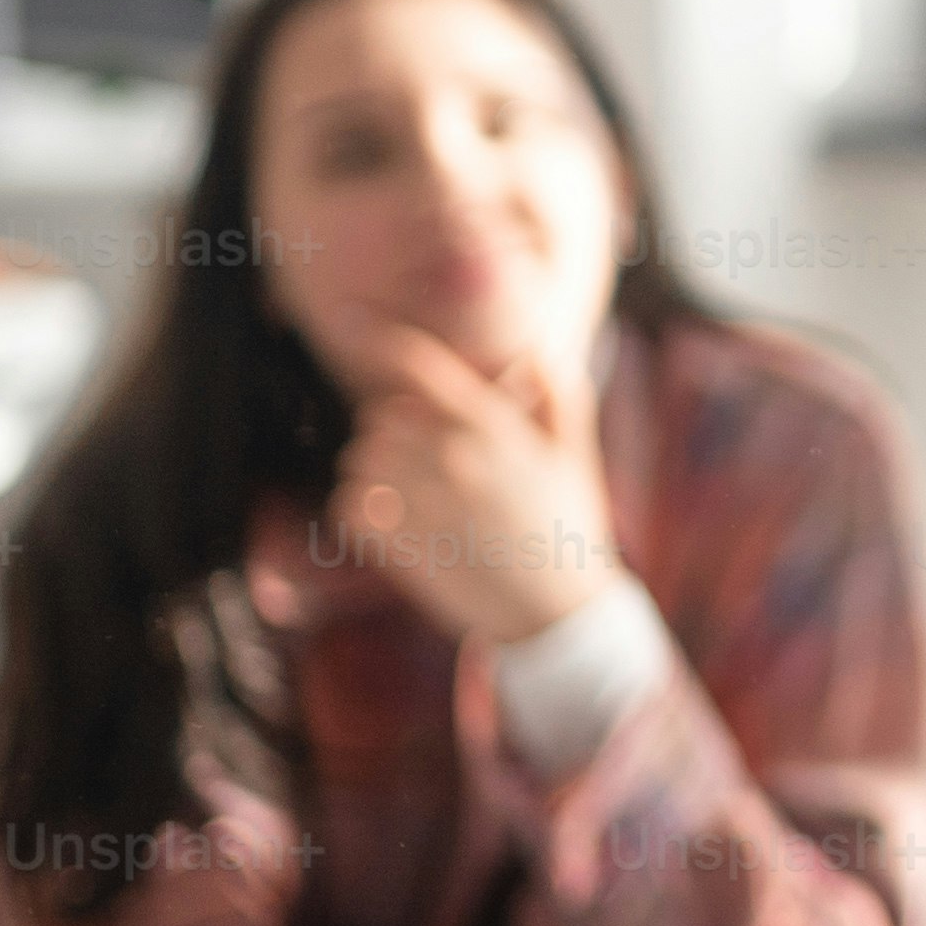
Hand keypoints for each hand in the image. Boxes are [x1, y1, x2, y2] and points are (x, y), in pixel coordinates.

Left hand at [325, 321, 624, 648]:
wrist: (554, 613)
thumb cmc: (567, 525)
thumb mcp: (576, 454)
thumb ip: (557, 394)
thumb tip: (536, 347)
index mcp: (491, 427)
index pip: (420, 366)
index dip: (378, 334)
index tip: (349, 313)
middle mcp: (451, 458)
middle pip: (381, 414)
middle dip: (395, 428)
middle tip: (428, 455)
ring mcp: (422, 502)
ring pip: (361, 460)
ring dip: (376, 469)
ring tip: (416, 492)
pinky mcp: (399, 544)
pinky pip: (351, 506)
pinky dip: (362, 509)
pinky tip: (395, 521)